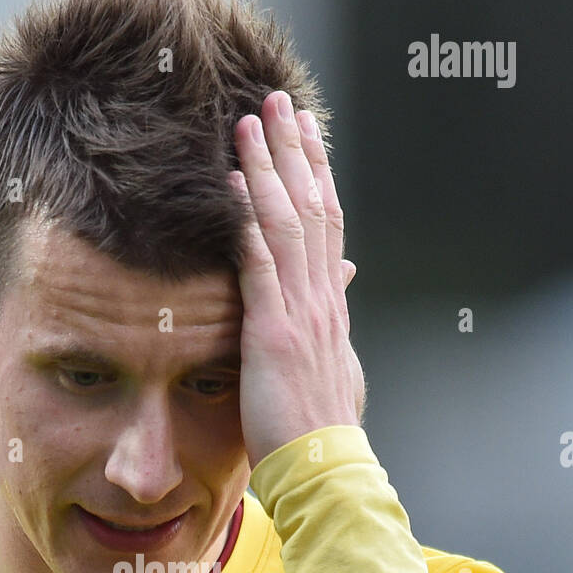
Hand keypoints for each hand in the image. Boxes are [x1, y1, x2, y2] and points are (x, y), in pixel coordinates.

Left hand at [229, 91, 365, 469]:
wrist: (324, 470)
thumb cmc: (318, 432)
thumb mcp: (331, 369)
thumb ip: (328, 325)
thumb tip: (340, 290)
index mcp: (330, 306)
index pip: (326, 224)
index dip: (315, 174)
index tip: (305, 133)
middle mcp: (320, 299)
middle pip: (311, 207)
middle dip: (295, 151)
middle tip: (279, 102)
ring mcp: (299, 313)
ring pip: (287, 223)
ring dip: (268, 168)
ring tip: (251, 122)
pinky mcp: (273, 333)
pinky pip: (260, 264)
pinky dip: (246, 221)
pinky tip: (232, 185)